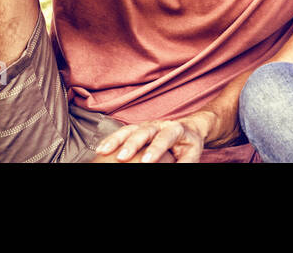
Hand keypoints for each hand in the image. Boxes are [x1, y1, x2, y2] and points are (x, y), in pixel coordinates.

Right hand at [94, 111, 215, 162]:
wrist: (187, 130)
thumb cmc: (189, 145)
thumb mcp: (192, 154)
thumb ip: (184, 162)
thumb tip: (176, 168)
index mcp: (175, 129)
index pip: (166, 137)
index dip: (156, 148)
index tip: (146, 161)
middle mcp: (159, 125)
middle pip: (144, 131)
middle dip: (132, 143)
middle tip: (122, 157)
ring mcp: (146, 126)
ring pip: (129, 129)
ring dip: (115, 140)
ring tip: (103, 151)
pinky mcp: (136, 129)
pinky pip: (122, 133)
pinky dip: (111, 140)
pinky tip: (100, 149)